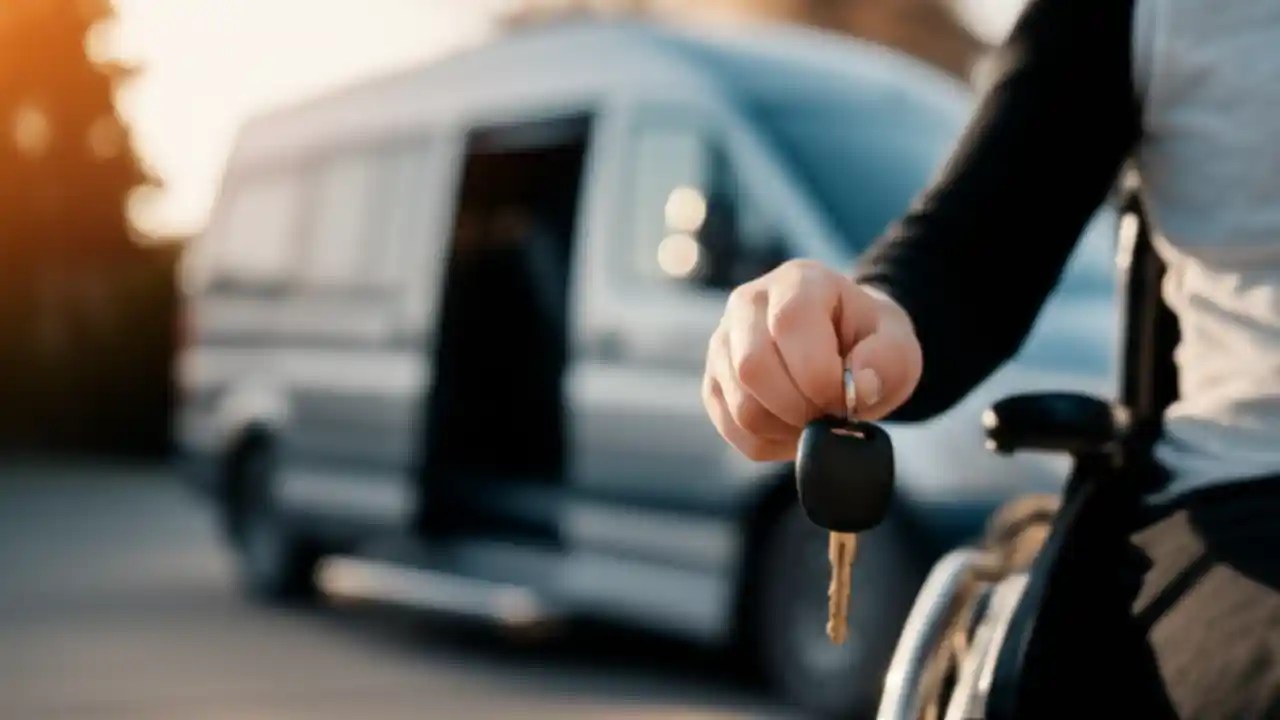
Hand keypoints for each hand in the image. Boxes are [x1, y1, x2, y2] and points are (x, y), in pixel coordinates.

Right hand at [702, 259, 922, 460]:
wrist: (843, 348)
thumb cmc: (869, 342)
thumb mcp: (898, 342)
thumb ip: (888, 359)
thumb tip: (859, 387)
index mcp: (798, 281)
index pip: (789, 324)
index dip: (818, 374)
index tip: (846, 398)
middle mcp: (748, 303)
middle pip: (754, 367)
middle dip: (801, 408)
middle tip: (831, 415)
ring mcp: (723, 344)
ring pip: (741, 406)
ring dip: (787, 430)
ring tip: (815, 421)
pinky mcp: (714, 383)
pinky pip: (733, 429)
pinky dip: (770, 443)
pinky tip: (794, 429)